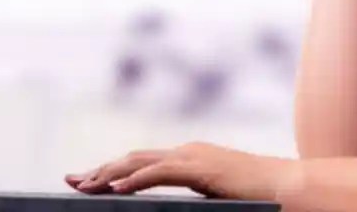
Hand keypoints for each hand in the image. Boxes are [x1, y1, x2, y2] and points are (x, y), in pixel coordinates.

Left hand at [65, 142, 296, 200]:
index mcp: (189, 157)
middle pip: (131, 158)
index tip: (85, 181)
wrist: (286, 186)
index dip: (111, 171)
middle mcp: (186, 151)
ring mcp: (193, 157)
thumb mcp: (215, 195)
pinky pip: (160, 172)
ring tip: (84, 186)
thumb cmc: (256, 195)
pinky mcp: (201, 168)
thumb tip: (174, 205)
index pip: (140, 162)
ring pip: (139, 162)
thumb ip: (193, 196)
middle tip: (70, 181)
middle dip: (99, 170)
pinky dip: (135, 179)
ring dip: (109, 174)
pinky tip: (117, 189)